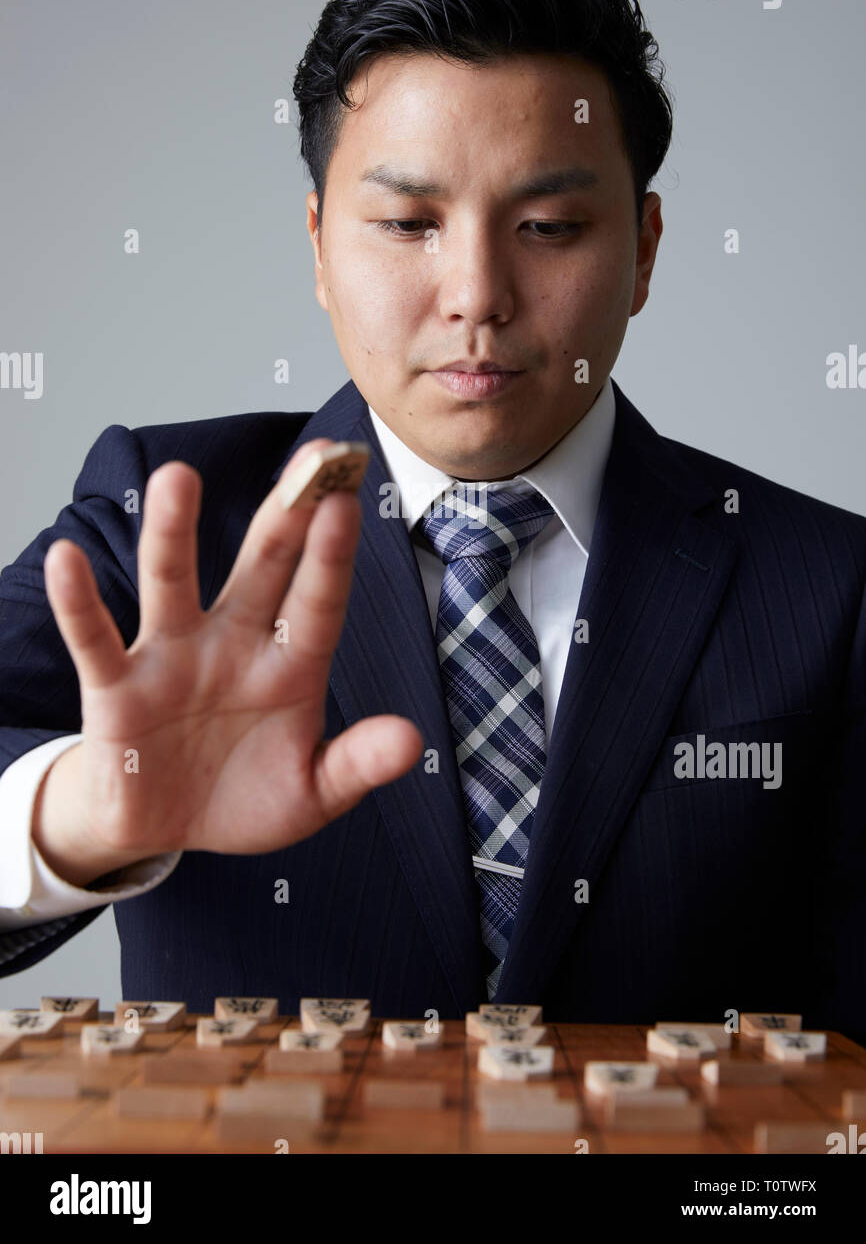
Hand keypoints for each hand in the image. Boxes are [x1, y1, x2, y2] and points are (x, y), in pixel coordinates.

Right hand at [36, 439, 422, 878]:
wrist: (167, 831)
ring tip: (177, 479)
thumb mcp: (312, 793)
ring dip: (173, 534)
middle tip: (312, 456)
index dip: (332, 555)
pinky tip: (66, 559)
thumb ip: (356, 764)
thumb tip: (413, 742)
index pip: (317, 602)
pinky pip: (94, 639)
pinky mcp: (116, 688)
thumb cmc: (244, 800)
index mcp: (289, 666)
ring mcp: (172, 659)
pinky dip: (77, 603)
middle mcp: (233, 644)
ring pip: (173, 585)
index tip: (348, 499)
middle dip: (284, 515)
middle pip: (260, 569)